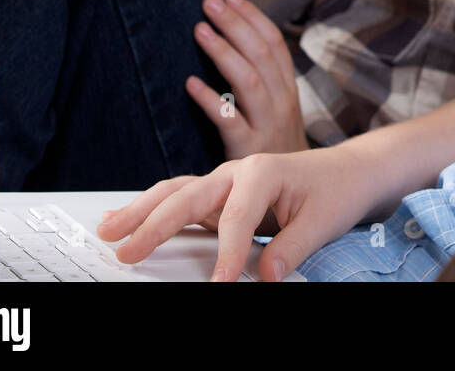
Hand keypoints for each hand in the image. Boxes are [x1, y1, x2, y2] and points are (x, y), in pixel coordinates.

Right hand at [96, 149, 372, 281]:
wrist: (345, 173)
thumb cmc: (334, 191)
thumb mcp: (323, 221)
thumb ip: (291, 247)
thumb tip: (265, 275)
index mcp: (263, 171)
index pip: (237, 216)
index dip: (227, 251)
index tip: (220, 282)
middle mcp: (237, 172)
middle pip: (188, 196)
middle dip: (155, 224)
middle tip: (127, 251)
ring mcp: (225, 183)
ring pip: (175, 193)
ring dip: (141, 210)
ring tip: (109, 229)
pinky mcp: (220, 197)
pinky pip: (181, 202)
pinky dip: (154, 210)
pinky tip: (128, 220)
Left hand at [187, 0, 307, 159]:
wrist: (295, 197)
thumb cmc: (275, 146)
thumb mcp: (277, 109)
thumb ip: (260, 78)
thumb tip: (230, 38)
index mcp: (287, 89)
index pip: (274, 43)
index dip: (253, 16)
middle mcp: (281, 103)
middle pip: (261, 54)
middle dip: (235, 24)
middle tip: (209, 2)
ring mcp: (267, 125)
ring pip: (248, 80)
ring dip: (223, 51)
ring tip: (199, 30)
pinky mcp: (249, 150)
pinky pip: (229, 121)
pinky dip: (210, 100)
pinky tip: (190, 84)